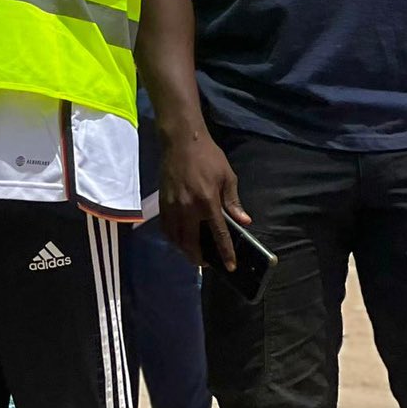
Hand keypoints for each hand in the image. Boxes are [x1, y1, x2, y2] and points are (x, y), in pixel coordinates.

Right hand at [160, 123, 247, 267]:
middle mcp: (188, 208)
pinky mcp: (162, 203)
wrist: (181, 142)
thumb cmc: (208, 157)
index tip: (230, 266)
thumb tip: (244, 221)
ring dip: (184, 250)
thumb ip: (233, 202)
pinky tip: (179, 239)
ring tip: (193, 253)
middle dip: (198, 258)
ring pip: (175, 238)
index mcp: (207, 202)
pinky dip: (173, 238)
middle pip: (190, 243)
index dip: (225, 252)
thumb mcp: (227, 176)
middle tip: (206, 263)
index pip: (218, 234)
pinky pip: (166, 228)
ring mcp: (172, 207)